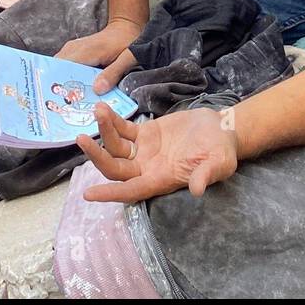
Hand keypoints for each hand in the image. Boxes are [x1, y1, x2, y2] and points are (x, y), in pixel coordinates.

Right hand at [57, 19, 143, 93]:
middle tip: (68, 104)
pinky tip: (75, 89)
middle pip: (58, 71)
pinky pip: (64, 66)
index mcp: (85, 51)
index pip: (62, 68)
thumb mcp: (126, 58)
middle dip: (61, 87)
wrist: (124, 26)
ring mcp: (72, 49)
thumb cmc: (126, 41)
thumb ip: (112, 73)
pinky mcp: (73, 52)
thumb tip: (97, 90)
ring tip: (70, 99)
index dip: (60, 84)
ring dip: (63, 82)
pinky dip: (67, 77)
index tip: (64, 99)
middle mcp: (74, 48)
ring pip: (59, 69)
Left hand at [78, 104, 238, 202]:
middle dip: (97, 156)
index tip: (88, 195)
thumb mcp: (220, 163)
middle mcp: (147, 168)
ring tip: (99, 111)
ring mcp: (144, 151)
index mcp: (161, 179)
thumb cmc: (223, 150)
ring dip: (103, 131)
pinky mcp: (146, 134)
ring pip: (115, 147)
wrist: (222, 129)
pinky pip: (123, 130)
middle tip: (82, 139)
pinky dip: (111, 121)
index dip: (111, 194)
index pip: (131, 191)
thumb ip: (206, 175)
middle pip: (114, 168)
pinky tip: (103, 108)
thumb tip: (197, 190)